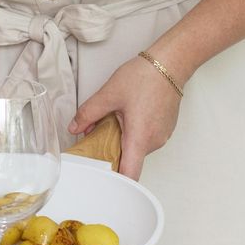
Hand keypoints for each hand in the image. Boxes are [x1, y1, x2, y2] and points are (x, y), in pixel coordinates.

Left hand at [68, 56, 183, 180]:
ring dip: (122, 141)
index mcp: (139, 138)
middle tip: (95, 140)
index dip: (115, 181)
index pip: (130, 174)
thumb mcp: (108, 94)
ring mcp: (161, 136)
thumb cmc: (144, 77)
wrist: (170, 64)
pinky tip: (125, 117)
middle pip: (130, 160)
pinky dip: (132, 134)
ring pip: (136, 149)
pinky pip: (145, 139)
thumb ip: (88, 114)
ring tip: (111, 122)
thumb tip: (75, 128)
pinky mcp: (164, 129)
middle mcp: (154, 142)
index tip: (100, 178)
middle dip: (111, 154)